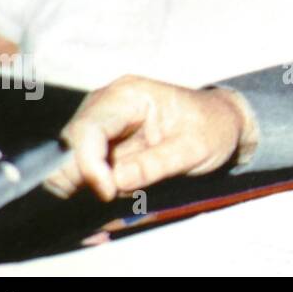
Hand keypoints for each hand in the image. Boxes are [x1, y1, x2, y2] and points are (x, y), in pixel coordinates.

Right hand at [44, 76, 251, 200]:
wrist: (221, 122)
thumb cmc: (212, 128)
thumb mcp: (194, 149)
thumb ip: (155, 165)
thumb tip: (115, 182)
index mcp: (129, 95)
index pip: (88, 129)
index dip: (89, 164)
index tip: (108, 192)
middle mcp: (105, 104)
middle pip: (71, 146)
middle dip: (88, 177)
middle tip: (120, 196)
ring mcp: (100, 123)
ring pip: (72, 161)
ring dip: (94, 183)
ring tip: (134, 185)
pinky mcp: (101, 142)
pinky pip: (84, 169)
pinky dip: (98, 185)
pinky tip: (125, 186)